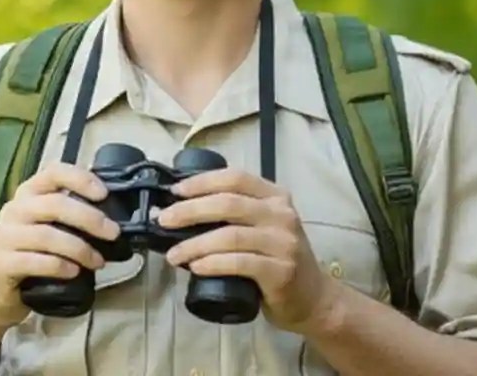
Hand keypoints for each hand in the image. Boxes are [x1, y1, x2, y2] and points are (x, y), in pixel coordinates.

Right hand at [0, 163, 120, 326]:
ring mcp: (4, 236)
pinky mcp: (0, 263)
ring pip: (46, 235)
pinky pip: (34, 261)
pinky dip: (58, 266)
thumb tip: (111, 222)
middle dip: (89, 218)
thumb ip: (71, 219)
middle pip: (54, 204)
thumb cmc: (32, 256)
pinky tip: (74, 272)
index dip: (80, 179)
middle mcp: (14, 210)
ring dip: (79, 248)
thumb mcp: (50, 229)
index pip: (53, 173)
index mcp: (28, 194)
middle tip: (113, 233)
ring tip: (98, 261)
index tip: (103, 194)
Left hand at [157, 168, 342, 334]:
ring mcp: (284, 243)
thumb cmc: (277, 259)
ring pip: (230, 236)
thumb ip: (233, 214)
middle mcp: (282, 214)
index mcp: (275, 196)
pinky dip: (213, 264)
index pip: (234, 178)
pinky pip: (239, 262)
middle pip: (228, 204)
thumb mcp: (262, 226)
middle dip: (189, 211)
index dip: (201, 182)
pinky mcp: (282, 271)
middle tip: (163, 221)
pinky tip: (196, 268)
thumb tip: (179, 210)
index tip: (174, 191)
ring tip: (173, 255)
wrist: (313, 299)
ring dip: (194, 245)